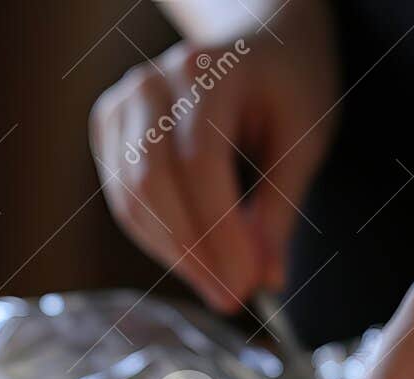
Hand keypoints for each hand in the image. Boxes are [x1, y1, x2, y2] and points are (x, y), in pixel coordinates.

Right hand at [89, 15, 337, 312]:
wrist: (260, 45)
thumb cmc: (289, 87)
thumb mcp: (304, 141)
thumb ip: (281, 210)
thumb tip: (263, 279)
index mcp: (208, 71)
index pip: (200, 163)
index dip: (219, 232)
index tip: (246, 284)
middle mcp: (153, 82)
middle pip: (153, 184)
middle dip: (193, 253)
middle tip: (230, 298)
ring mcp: (123, 104)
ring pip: (131, 200)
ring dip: (174, 255)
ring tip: (217, 286)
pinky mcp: (108, 129)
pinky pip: (123, 200)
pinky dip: (158, 240)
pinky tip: (194, 261)